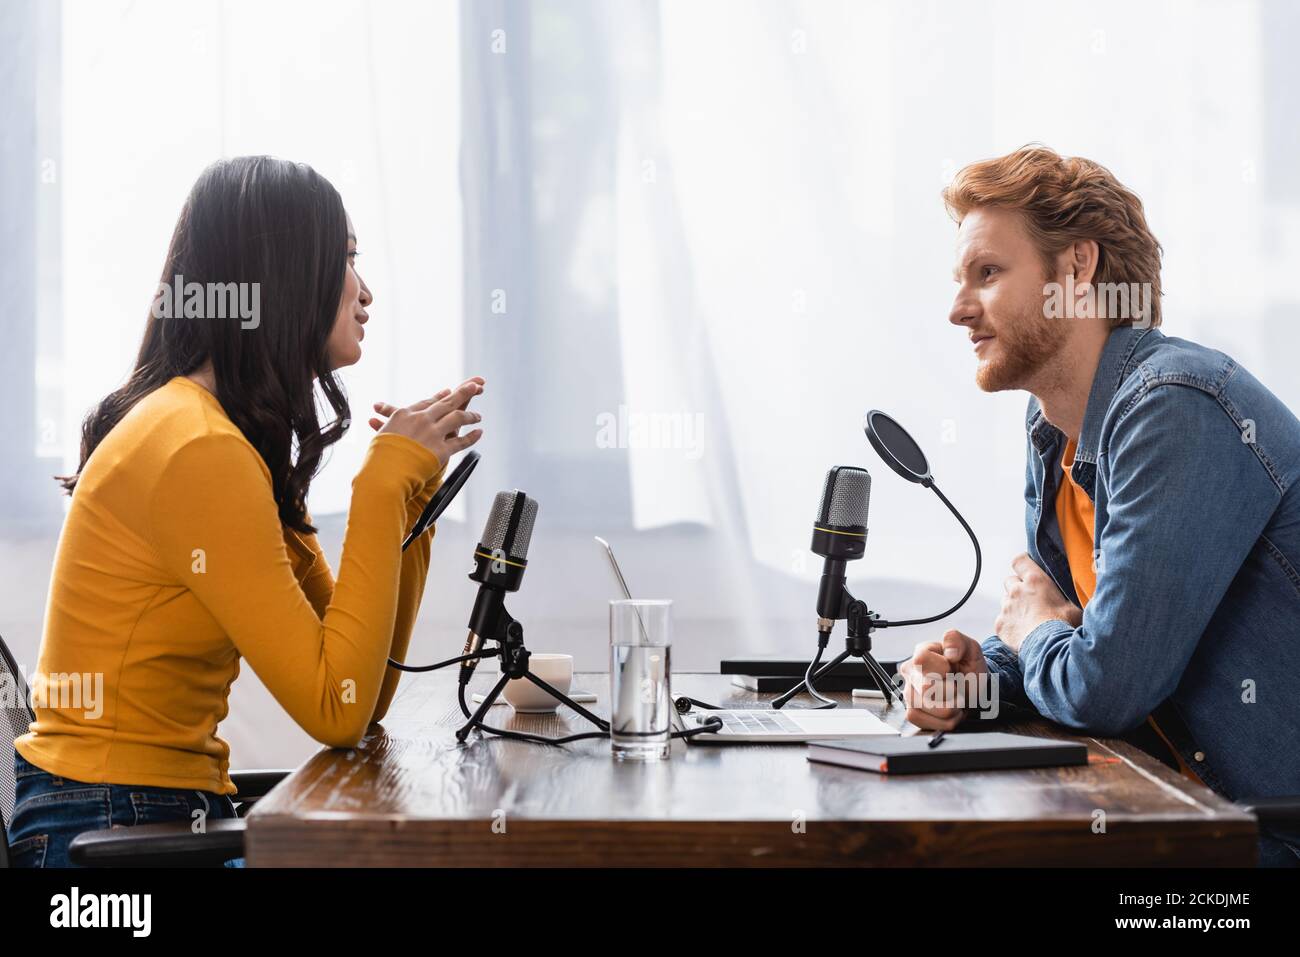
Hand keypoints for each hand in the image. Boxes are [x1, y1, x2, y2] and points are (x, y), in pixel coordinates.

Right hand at [370, 377, 484, 465]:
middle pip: (447, 403)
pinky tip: (479, 432)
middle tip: (474, 386)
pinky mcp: (441, 449)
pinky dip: (472, 437)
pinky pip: (462, 441)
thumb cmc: (378, 456)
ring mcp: (433, 433)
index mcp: (405, 414)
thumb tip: (381, 418)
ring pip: (458, 418)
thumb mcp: (382, 435)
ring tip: (478, 416)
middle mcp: (421, 420)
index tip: (449, 392)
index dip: (440, 397)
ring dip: (470, 416)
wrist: (384, 473)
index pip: (427, 403)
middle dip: (463, 393)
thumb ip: (388, 425)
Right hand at [900, 629, 987, 730]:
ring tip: (955, 701)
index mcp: (921, 652)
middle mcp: (910, 673)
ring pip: (925, 707)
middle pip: (925, 687)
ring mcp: (908, 693)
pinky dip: (942, 721)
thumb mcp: (971, 649)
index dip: (942, 667)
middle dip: (951, 692)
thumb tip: (950, 652)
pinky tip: (949, 712)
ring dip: (950, 708)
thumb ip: (958, 641)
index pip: (921, 659)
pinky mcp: (911, 713)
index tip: (952, 669)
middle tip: (957, 688)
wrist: (974, 692)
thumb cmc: (969, 670)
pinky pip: (922, 721)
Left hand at [994, 552, 1081, 651]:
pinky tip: (1022, 631)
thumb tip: (1082, 590)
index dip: (1022, 564)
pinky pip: (1002, 619)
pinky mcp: (1000, 624)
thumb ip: (1070, 594)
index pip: (1019, 561)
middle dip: (1018, 587)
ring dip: (1014, 606)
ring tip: (1028, 618)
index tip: (1027, 569)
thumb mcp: (1075, 606)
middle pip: (1010, 581)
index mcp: (1035, 581)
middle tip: (1030, 599)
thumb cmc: (1064, 626)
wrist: (1049, 648)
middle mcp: (1016, 591)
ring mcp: (1006, 607)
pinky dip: (1009, 623)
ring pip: (1005, 601)